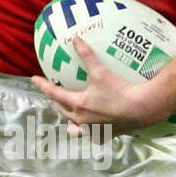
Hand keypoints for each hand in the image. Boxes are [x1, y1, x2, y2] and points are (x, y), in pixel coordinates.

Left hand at [31, 38, 151, 132]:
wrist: (141, 109)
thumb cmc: (120, 90)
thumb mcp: (101, 72)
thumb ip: (87, 55)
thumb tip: (75, 39)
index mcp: (78, 104)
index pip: (54, 93)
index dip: (43, 85)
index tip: (34, 79)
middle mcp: (82, 119)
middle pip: (63, 111)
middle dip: (56, 102)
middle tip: (55, 95)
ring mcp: (93, 130)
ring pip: (75, 128)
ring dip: (71, 122)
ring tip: (72, 116)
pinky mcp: (105, 136)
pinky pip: (94, 137)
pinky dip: (91, 133)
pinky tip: (95, 129)